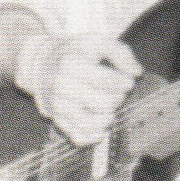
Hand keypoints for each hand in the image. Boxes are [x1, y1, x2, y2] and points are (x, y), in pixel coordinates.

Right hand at [14, 29, 141, 144]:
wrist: (42, 64)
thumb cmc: (75, 53)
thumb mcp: (96, 42)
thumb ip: (121, 53)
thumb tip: (137, 73)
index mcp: (72, 64)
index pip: (109, 81)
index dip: (125, 82)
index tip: (125, 81)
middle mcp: (62, 87)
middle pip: (106, 103)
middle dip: (117, 98)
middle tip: (115, 92)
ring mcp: (58, 106)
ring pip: (94, 123)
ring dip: (108, 116)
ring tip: (107, 106)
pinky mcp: (58, 121)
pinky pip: (80, 138)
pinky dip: (94, 135)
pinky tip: (100, 124)